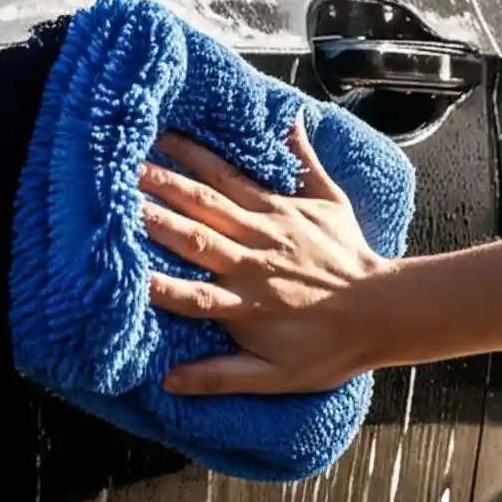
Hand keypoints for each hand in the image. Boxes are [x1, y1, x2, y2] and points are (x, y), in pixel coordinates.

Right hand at [141, 117, 389, 394]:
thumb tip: (167, 382)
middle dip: (154, 206)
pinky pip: (270, 170)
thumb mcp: (276, 378)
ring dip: (184, 165)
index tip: (118, 260)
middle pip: (195, 230)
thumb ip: (220, 378)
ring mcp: (278, 225)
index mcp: (245, 303)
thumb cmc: (329, 348)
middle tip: (116, 182)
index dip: (151, 278)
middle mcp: (256, 258)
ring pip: (222, 190)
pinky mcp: (302, 204)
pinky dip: (250, 145)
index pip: (188, 292)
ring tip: (151, 140)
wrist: (385, 311)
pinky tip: (230, 119)